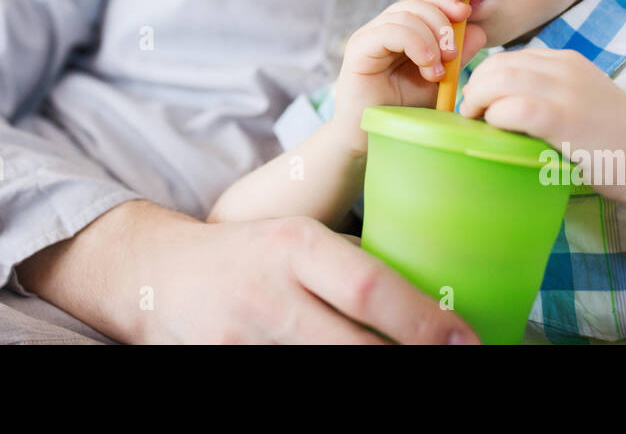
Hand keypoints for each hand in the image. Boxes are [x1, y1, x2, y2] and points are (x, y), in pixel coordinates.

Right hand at [19, 200, 482, 343]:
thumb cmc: (247, 254)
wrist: (158, 275)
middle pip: (354, 347)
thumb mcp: (297, 239)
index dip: (424, 322)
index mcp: (295, 245)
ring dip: (374, 378)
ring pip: (325, 374)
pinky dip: (327, 386)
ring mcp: (244, 338)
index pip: (369, 287)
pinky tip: (349, 378)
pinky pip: (290, 383)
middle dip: (409, 361)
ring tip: (409, 372)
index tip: (467, 340)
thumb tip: (431, 304)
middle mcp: (270, 291)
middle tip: (451, 365)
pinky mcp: (224, 367)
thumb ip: (351, 266)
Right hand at [334, 0, 486, 147]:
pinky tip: (426, 65)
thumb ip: (457, 57)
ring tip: (437, 71)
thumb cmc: (402, 111)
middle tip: (453, 55)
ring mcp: (369, 36)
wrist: (370, 137)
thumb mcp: (438, 82)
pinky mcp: (359, 48)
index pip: (424, 1)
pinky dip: (414, 43)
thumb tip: (478, 30)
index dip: (446, 2)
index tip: (466, 15)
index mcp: (401, 31)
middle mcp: (383, 28)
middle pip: (416, 4)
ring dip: (430, 39)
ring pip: (405, 15)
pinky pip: (390, 31)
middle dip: (442, 23)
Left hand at [457, 46, 625, 201]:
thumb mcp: (583, 100)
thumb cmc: (614, 142)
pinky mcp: (564, 119)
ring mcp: (566, 92)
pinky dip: (496, 117)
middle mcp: (566, 69)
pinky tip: (495, 129)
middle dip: (475, 87)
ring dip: (478, 101)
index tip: (478, 101)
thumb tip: (503, 102)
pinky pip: (513, 108)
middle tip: (470, 113)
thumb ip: (551, 92)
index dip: (485, 77)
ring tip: (476, 122)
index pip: (510, 57)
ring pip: (499, 80)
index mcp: (569, 62)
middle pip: (498, 64)